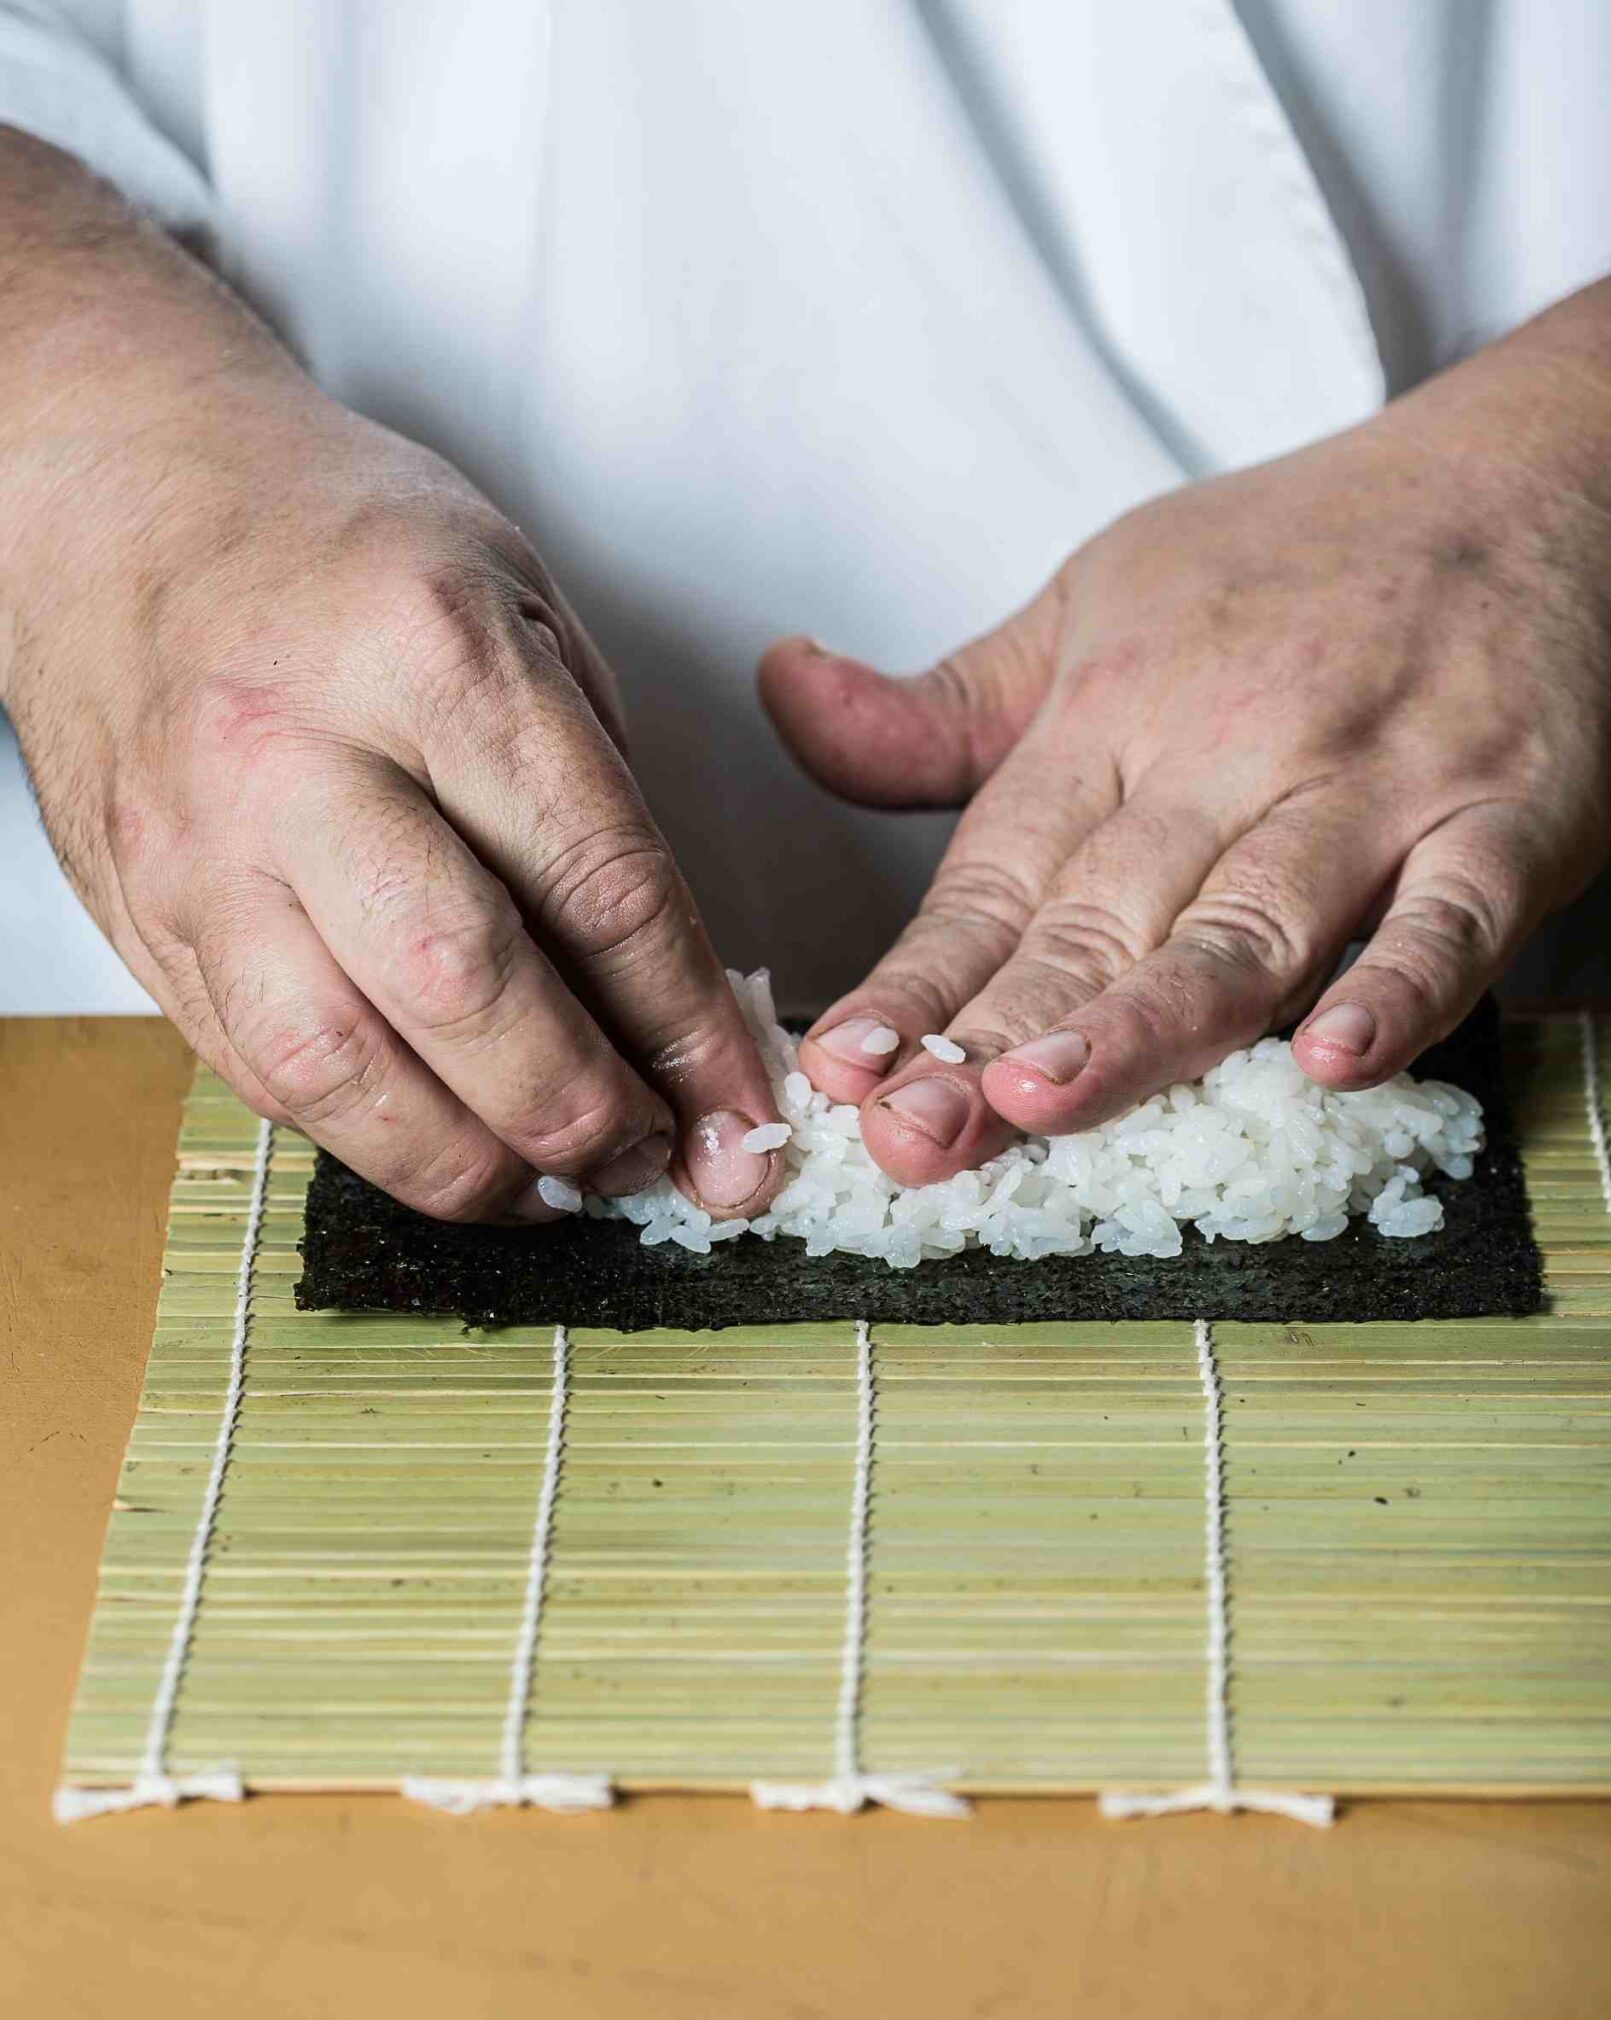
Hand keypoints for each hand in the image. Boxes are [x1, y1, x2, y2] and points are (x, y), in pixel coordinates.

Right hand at [0, 135, 779, 1221]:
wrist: (123, 494)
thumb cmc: (341, 546)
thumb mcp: (519, 605)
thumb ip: (594, 797)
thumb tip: (674, 999)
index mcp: (426, 652)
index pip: (595, 884)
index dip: (687, 1027)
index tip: (741, 1112)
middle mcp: (296, 755)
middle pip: (464, 988)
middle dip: (584, 1112)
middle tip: (658, 1163)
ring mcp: (200, 848)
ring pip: (341, 1069)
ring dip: (472, 1166)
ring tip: (556, 1188)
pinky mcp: (144, 918)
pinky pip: (262, 1074)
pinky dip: (373, 1139)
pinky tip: (452, 1150)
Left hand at [761, 242, 1610, 1183]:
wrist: (1551, 478)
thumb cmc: (1311, 561)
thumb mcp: (1100, 598)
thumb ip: (948, 706)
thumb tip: (784, 695)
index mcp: (1119, 712)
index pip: (997, 872)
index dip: (920, 981)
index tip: (843, 1071)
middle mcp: (1234, 752)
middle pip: (1101, 918)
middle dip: (999, 1031)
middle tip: (915, 1131)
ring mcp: (1374, 790)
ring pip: (1249, 926)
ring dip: (1148, 1020)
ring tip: (1047, 1100)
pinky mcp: (1505, 820)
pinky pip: (1450, 917)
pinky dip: (1401, 988)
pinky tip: (1335, 1062)